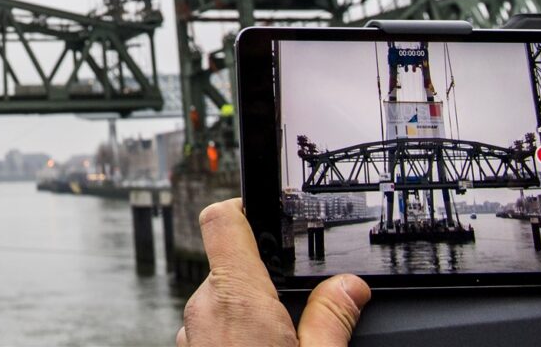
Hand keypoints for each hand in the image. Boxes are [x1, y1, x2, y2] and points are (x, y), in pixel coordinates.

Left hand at [177, 198, 370, 346]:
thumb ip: (331, 319)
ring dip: (250, 314)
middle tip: (297, 309)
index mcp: (237, 298)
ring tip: (284, 342)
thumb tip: (350, 286)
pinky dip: (236, 336)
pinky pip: (213, 329)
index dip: (243, 207)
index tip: (266, 211)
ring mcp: (190, 333)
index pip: (221, 220)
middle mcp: (203, 308)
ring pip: (223, 302)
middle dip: (265, 282)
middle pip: (232, 267)